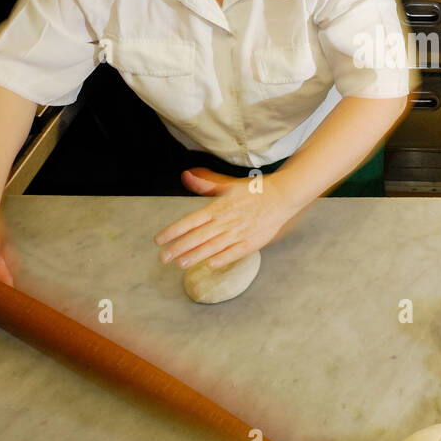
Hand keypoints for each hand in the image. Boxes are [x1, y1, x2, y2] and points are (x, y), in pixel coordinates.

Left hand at [153, 167, 302, 271]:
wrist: (282, 196)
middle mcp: (226, 221)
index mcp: (218, 207)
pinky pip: (235, 252)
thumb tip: (188, 176)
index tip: (159, 239)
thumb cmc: (254, 192)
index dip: (174, 230)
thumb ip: (207, 183)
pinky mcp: (251, 242)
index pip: (190, 220)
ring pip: (213, 246)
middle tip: (163, 257)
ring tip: (180, 264)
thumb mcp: (228, 185)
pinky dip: (223, 258)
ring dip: (195, 255)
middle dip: (179, 247)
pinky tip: (210, 265)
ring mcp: (239, 232)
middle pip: (198, 236)